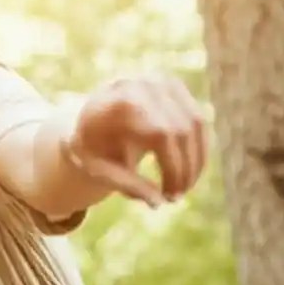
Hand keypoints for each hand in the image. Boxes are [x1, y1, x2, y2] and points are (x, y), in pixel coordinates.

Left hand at [64, 73, 207, 206]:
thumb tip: (158, 203)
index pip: (161, 134)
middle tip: (176, 197)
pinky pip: (197, 120)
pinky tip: (189, 172)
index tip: (169, 197)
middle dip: (186, 168)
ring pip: (196, 124)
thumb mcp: (96, 169)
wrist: (85, 115)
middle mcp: (143, 84)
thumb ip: (124, 184)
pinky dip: (198, 148)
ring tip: (183, 187)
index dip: (172, 168)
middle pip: (182, 130)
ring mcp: (162, 81)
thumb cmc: (89, 146)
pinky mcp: (174, 87)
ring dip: (197, 161)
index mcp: (119, 100)